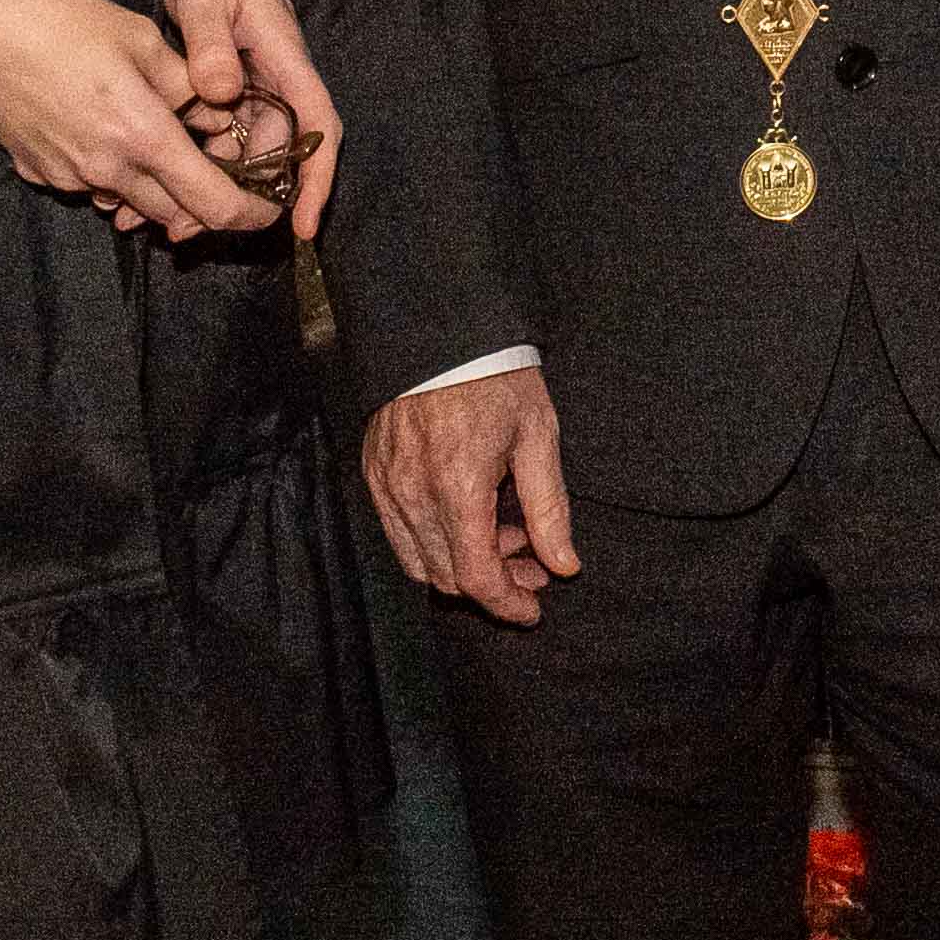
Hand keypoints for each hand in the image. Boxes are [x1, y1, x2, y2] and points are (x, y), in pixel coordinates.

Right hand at [0, 0, 274, 241]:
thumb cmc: (60, 22)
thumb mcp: (141, 38)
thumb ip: (188, 86)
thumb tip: (222, 117)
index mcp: (141, 135)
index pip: (211, 202)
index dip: (249, 213)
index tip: (268, 207)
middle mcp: (106, 169)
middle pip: (176, 216)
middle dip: (208, 206)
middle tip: (226, 175)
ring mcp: (69, 177)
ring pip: (134, 204)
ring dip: (161, 190)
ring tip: (165, 145)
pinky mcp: (41, 174)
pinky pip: (94, 186)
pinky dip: (117, 173)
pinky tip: (111, 131)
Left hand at [163, 0, 339, 243]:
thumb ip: (211, 41)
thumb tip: (220, 92)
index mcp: (285, 58)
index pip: (316, 125)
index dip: (315, 176)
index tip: (303, 223)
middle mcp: (275, 81)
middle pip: (274, 154)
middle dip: (242, 200)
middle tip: (193, 232)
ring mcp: (252, 89)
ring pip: (243, 152)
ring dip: (209, 187)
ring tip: (162, 220)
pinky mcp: (226, 92)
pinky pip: (218, 137)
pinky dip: (193, 163)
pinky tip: (153, 183)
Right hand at [363, 367, 580, 625]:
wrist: (442, 330)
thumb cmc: (497, 376)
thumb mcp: (538, 437)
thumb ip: (549, 509)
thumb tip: (564, 564)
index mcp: (458, 486)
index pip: (477, 576)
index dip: (507, 604)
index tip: (533, 609)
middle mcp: (413, 494)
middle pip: (449, 577)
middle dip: (494, 583)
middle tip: (533, 564)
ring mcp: (387, 485)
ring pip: (420, 562)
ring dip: (464, 565)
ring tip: (505, 537)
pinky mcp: (374, 474)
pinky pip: (399, 534)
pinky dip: (434, 543)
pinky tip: (468, 519)